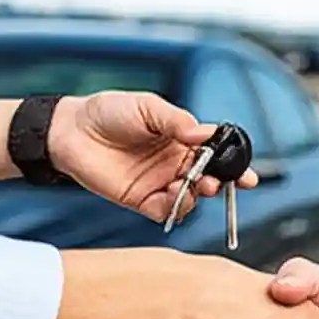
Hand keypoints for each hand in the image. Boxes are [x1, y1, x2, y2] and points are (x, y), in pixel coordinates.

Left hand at [47, 92, 257, 222]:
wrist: (71, 130)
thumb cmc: (108, 112)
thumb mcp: (147, 107)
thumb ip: (177, 121)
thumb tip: (205, 133)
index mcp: (182, 140)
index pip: (215, 155)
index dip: (234, 166)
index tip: (247, 175)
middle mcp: (175, 164)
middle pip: (209, 180)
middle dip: (219, 184)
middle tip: (216, 181)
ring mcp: (160, 183)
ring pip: (191, 198)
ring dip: (197, 196)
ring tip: (194, 186)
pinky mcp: (141, 200)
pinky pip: (166, 211)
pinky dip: (175, 209)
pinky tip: (172, 196)